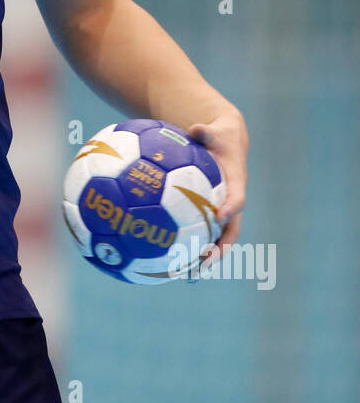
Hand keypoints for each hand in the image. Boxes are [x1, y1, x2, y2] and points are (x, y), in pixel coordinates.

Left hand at [187, 108, 248, 260]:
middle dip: (220, 250)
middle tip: (204, 263)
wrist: (224, 142)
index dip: (231, 207)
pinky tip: (166, 261)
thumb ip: (207, 132)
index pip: (237, 198)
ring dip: (204, 258)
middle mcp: (229, 202)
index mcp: (236, 183)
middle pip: (229, 231)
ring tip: (186, 275)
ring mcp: (219, 211)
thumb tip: (196, 127)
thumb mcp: (215, 130)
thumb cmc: (217, 135)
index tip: (220, 215)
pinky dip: (187, 247)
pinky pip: (198, 233)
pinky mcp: (207, 215)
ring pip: (215, 240)